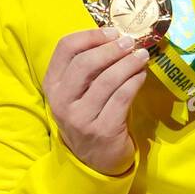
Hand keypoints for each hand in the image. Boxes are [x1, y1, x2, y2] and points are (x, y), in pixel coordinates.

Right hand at [43, 27, 150, 175]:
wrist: (95, 161)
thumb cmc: (90, 115)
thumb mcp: (78, 92)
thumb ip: (89, 67)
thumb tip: (117, 36)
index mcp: (52, 85)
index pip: (65, 49)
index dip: (90, 35)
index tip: (112, 32)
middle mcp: (61, 102)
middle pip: (85, 63)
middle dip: (111, 49)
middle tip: (130, 42)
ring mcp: (81, 118)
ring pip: (107, 80)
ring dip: (128, 64)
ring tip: (141, 55)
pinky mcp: (103, 130)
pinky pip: (122, 97)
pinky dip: (135, 81)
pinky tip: (142, 74)